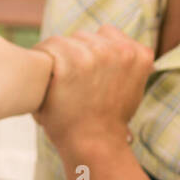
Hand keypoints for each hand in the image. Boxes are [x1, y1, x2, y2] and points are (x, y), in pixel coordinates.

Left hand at [31, 25, 155, 156]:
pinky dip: (42, 62)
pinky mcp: (71, 59)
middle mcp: (119, 50)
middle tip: (72, 84)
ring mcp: (95, 53)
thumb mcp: (131, 90)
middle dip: (75, 55)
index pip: (107, 34)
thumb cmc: (106, 122)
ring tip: (59, 85)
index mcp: (138, 54)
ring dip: (57, 58)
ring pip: (65, 41)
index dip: (92, 52)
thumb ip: (125, 66)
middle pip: (83, 37)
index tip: (85, 73)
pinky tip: (46, 81)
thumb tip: (110, 50)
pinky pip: (48, 48)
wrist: (93, 144)